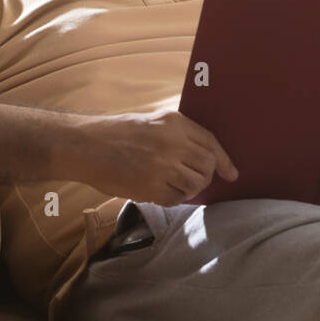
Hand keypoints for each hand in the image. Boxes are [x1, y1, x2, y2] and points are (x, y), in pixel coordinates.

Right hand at [80, 109, 237, 206]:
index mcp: (174, 122)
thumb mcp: (154, 121)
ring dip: (191, 189)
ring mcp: (162, 166)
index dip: (224, 160)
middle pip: (207, 165)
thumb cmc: (120, 133)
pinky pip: (175, 199)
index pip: (211, 143)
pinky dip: (173, 198)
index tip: (232, 173)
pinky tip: (162, 191)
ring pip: (195, 185)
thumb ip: (180, 135)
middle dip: (206, 176)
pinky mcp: (150, 187)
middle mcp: (172, 143)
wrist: (87, 146)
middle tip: (197, 180)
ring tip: (178, 186)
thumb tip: (208, 156)